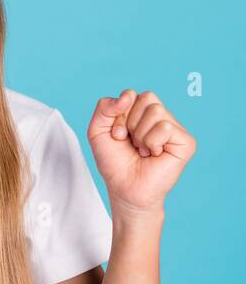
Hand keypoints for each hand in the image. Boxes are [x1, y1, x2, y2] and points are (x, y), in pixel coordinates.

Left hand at [87, 89, 195, 216]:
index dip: (118, 115)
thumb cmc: (114, 162)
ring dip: (141, 134)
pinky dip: (152, 141)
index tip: (117, 135)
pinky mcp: (186, 142)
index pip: (131, 95)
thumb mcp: (97, 131)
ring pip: (156, 111)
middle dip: (130, 122)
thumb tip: (128, 95)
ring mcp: (175, 129)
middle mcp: (161, 118)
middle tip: (131, 143)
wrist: (123, 188)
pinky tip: (154, 154)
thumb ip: (104, 107)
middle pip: (146, 98)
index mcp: (142, 112)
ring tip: (142, 150)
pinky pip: (166, 127)